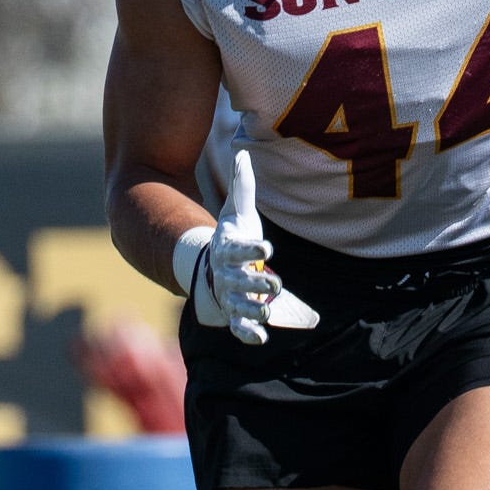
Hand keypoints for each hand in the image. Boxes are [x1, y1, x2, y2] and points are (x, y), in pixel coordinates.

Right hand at [184, 149, 321, 344]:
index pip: (237, 250)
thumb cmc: (231, 238)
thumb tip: (242, 152)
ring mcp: (229, 295)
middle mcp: (225, 275)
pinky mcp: (235, 314)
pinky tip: (262, 338)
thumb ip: (241, 187)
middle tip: (275, 286)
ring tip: (268, 312)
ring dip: (253, 310)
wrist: (213, 267)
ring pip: (239, 305)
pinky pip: (239, 326)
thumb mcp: (236, 213)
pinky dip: (248, 333)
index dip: (251, 250)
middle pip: (238, 281)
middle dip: (254, 284)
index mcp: (227, 249)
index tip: (268, 250)